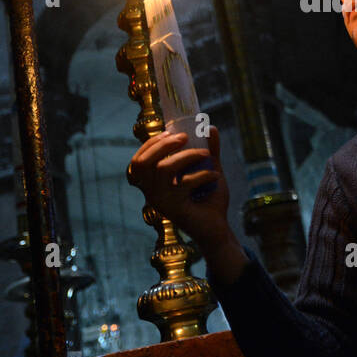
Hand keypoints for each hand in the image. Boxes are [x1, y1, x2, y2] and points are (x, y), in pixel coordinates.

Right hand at [126, 126, 231, 251]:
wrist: (218, 229)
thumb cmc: (210, 200)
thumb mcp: (209, 170)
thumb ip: (209, 151)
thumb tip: (210, 127)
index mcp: (153, 184)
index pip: (138, 161)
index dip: (151, 144)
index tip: (170, 131)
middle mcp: (152, 194)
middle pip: (144, 163)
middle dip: (163, 145)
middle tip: (185, 137)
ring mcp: (161, 202)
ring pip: (163, 169)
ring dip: (187, 156)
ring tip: (206, 155)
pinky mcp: (174, 209)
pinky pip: (184, 183)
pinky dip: (203, 174)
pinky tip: (216, 176)